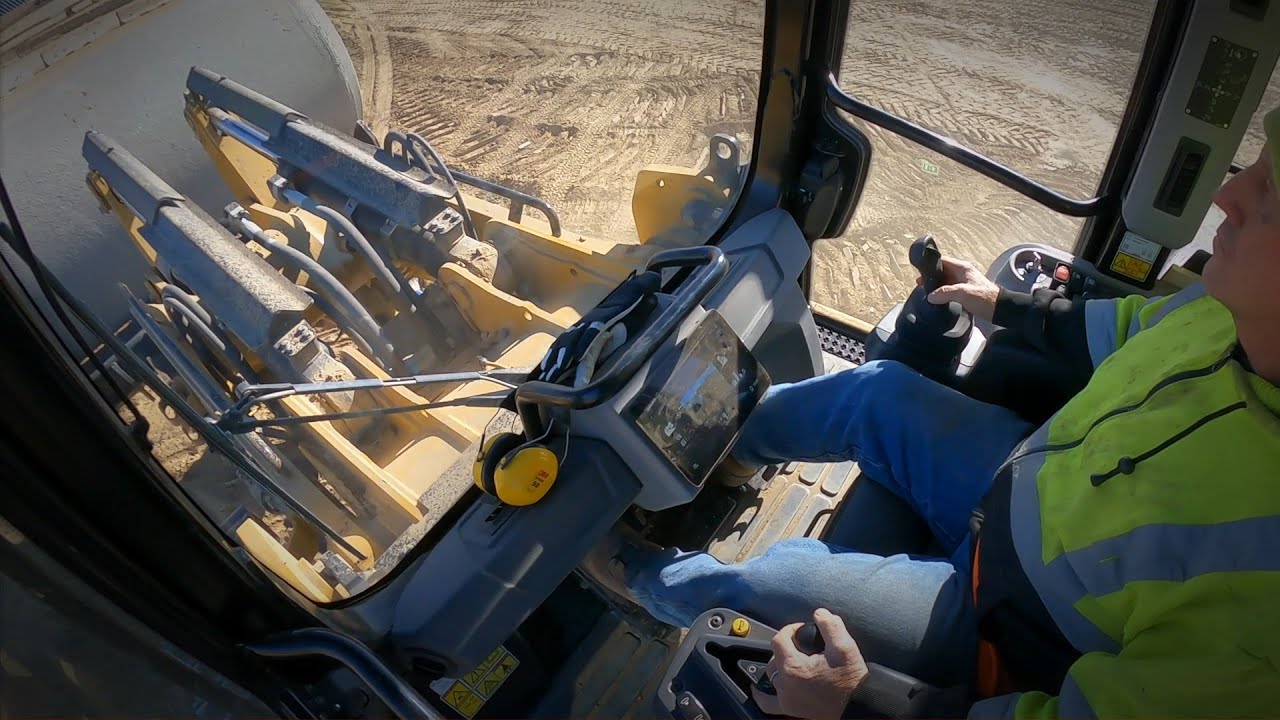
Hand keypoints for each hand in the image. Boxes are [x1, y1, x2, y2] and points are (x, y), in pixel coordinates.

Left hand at [751, 609, 868, 718]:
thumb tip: (819, 613)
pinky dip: (765, 693)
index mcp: (793, 667)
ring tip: (795, 661)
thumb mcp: (844, 647)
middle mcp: (785, 685)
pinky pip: (768, 702)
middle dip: (785, 647)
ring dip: (780, 665)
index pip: (779, 639)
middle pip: (773, 657)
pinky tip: (768, 687)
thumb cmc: (851, 680)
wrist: (859, 706)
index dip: (790, 629)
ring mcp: (786, 699)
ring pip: (772, 676)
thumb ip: (830, 626)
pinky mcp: (791, 709)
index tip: (801, 629)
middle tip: (802, 645)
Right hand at [917, 257, 998, 321]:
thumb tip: (930, 296)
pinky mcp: (964, 292)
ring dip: (936, 286)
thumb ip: (945, 293)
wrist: (999, 309)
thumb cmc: (985, 298)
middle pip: (942, 271)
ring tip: (925, 292)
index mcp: (962, 268)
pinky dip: (942, 293)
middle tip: (920, 284)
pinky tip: (936, 299)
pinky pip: (949, 290)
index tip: (920, 271)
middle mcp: (962, 273)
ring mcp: (963, 283)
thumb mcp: (963, 293)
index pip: (942, 261)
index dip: (931, 265)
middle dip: (931, 277)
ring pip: (945, 281)